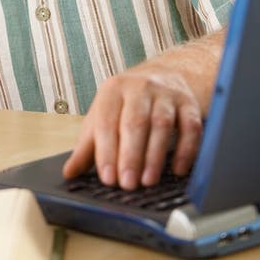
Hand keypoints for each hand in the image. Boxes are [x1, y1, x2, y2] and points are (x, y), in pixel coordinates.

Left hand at [62, 65, 202, 189]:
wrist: (163, 76)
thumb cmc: (127, 103)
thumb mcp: (102, 116)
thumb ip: (87, 146)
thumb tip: (69, 173)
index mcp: (113, 89)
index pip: (107, 121)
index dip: (106, 151)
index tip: (108, 178)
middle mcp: (139, 87)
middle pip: (134, 122)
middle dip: (130, 155)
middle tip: (128, 184)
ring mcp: (166, 94)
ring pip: (161, 124)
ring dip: (155, 156)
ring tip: (148, 181)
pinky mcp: (188, 103)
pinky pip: (190, 127)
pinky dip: (186, 150)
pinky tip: (177, 170)